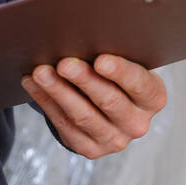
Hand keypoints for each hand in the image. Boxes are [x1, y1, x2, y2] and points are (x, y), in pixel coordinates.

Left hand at [20, 55, 166, 157]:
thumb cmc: (116, 72)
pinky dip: (46, 102)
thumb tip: (81, 35)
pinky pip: (64, 125)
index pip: (139, 84)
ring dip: (58, 91)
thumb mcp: (124, 61)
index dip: (120, 72)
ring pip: (83, 116)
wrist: (110, 103)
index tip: (100, 60)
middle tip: (64, 63)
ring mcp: (114, 140)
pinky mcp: (90, 149)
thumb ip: (113, 51)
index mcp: (153, 98)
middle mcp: (137, 123)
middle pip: (109, 101)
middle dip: (84, 80)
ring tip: (40, 72)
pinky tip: (32, 84)